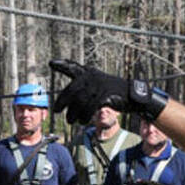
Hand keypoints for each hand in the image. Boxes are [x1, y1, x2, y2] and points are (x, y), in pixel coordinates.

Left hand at [49, 59, 166, 124]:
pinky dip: (84, 115)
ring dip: (73, 113)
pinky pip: (90, 106)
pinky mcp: (105, 94)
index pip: (73, 67)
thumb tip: (69, 100)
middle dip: (62, 101)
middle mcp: (93, 77)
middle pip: (72, 89)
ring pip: (79, 100)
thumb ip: (85, 89)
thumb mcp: (99, 86)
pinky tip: (82, 121)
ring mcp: (99, 85)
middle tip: (56, 111)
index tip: (52, 63)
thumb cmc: (114, 93)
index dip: (62, 65)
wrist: (133, 96)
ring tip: (71, 121)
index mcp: (90, 73)